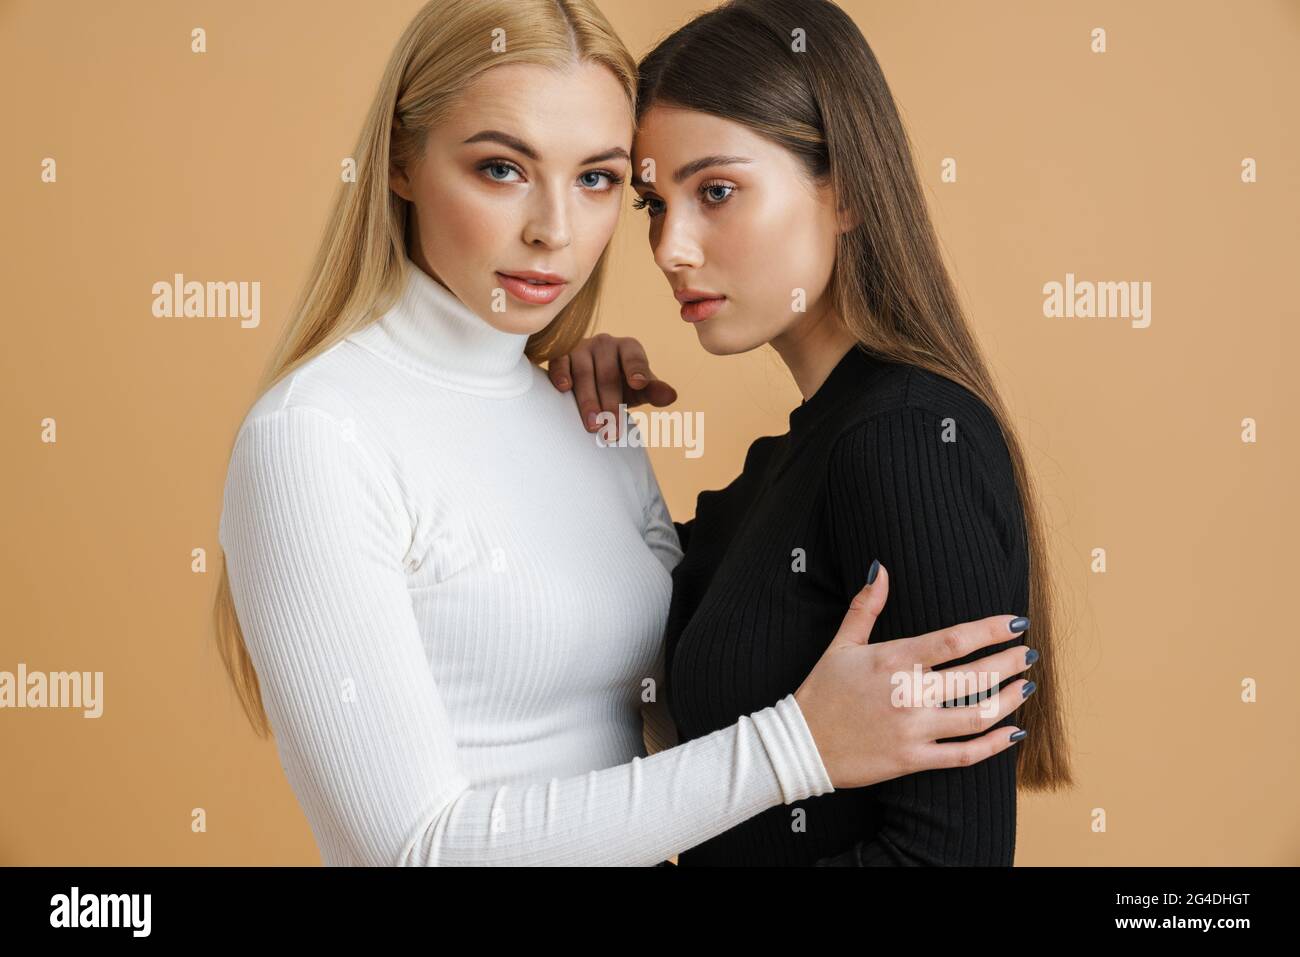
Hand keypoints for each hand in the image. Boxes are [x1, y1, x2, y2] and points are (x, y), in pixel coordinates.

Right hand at [547, 333, 677, 434]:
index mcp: (628, 348)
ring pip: (584, 372)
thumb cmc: (622, 384)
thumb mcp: (640, 388)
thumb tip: (671, 396)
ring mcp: (581, 348)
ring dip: (588, 400)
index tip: (639, 384)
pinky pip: (559, 362)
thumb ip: (654, 391)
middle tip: (613, 430)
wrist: (594, 380)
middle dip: (611, 404)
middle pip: (608, 373)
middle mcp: (605, 344)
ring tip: (593, 425)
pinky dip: (560, 374)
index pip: (634, 357)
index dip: (637, 369)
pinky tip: (563, 389)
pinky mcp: (561, 356)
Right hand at [793, 562, 1033, 788]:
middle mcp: (908, 694)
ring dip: (1009, 702)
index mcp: (892, 660)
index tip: (1017, 623)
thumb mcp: (841, 644)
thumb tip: (880, 568)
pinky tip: (1013, 733)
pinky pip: (964, 755)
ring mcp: (913, 730)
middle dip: (1009, 664)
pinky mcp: (912, 759)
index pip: (954, 641)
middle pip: (975, 677)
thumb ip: (866, 606)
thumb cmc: (821, 691)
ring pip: (977, 716)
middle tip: (1029, 656)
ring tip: (1026, 688)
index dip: (991, 630)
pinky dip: (994, 746)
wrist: (800, 745)